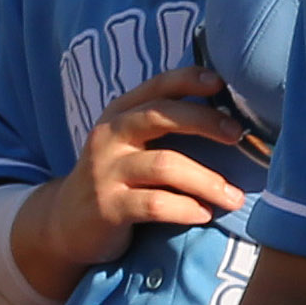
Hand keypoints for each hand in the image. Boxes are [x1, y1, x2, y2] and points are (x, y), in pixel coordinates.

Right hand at [19, 68, 250, 286]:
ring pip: (165, 165)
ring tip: (234, 197)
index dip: (189, 79)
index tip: (221, 84)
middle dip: (204, 121)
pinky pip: (155, 204)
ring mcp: (106, 172)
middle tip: (238, 136)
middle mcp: (110, 136)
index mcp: (120, 113)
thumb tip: (229, 119)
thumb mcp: (131, 145)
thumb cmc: (117, 180)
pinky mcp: (108, 207)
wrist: (67, 225)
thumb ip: (164, 128)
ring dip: (206, 180)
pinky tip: (204, 214)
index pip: (157, 86)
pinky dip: (186, 208)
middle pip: (161, 116)